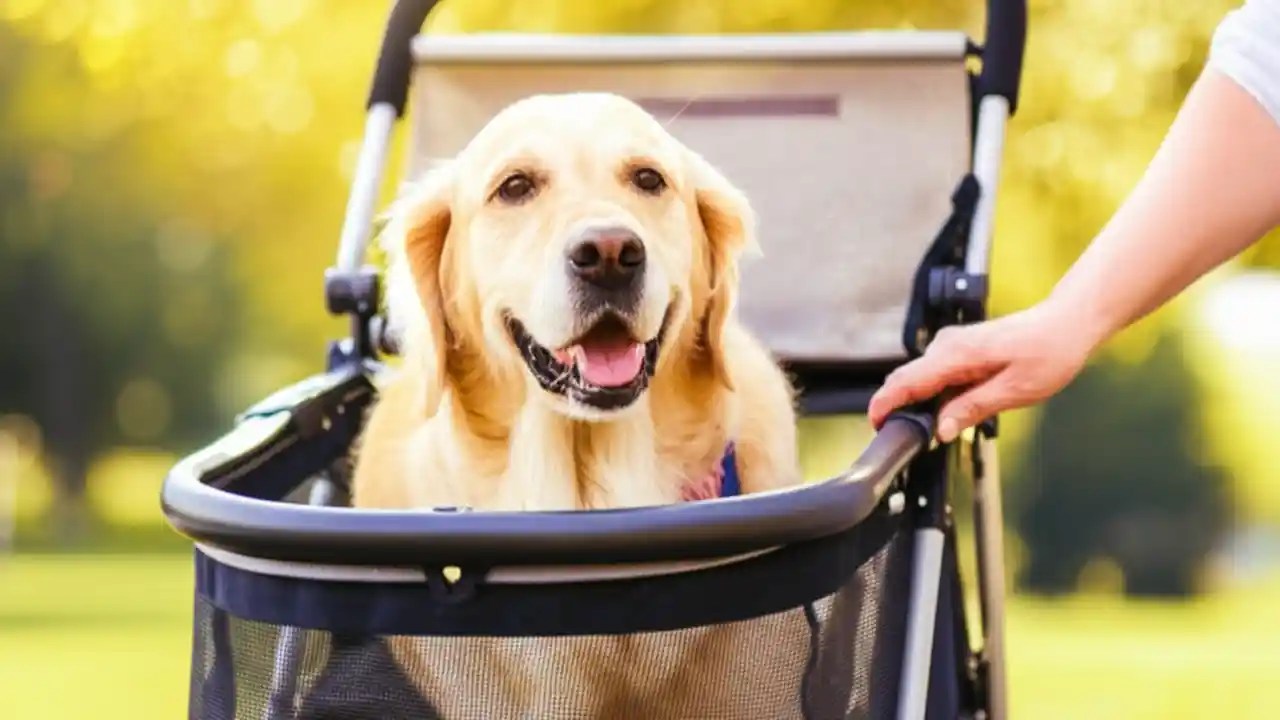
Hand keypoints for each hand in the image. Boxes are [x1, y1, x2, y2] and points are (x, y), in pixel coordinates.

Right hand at [868, 299, 1101, 441]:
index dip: (885, 404)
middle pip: (907, 380)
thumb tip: (940, 429)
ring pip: (921, 379)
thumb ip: (972, 409)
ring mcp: (952, 346)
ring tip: (936, 429)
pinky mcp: (960, 350)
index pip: (907, 380)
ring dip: (920, 404)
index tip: (876, 424)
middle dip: (900, 408)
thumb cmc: (1049, 351)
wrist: (1067, 324)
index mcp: (957, 354)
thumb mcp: (1014, 390)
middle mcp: (948, 346)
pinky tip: (950, 410)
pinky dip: (934, 395)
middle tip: (910, 440)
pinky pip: (935, 375)